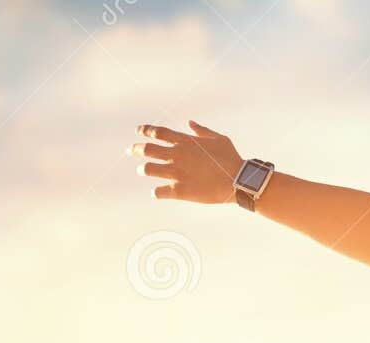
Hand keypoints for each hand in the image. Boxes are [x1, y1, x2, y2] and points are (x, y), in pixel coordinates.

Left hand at [128, 121, 242, 203]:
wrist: (238, 181)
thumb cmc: (231, 158)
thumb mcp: (219, 139)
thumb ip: (202, 130)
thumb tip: (189, 123)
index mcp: (185, 141)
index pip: (157, 132)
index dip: (145, 130)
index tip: (138, 131)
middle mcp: (176, 155)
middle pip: (147, 149)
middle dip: (135, 149)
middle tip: (130, 150)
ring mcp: (176, 173)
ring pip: (148, 169)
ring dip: (143, 169)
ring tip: (142, 170)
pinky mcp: (179, 190)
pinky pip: (158, 192)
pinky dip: (156, 192)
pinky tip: (157, 193)